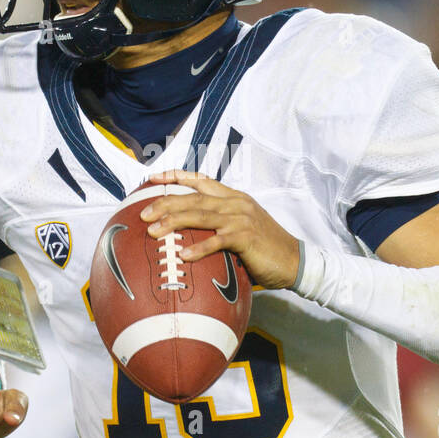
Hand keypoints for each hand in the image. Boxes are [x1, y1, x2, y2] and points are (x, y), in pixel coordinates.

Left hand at [140, 168, 300, 289]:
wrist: (295, 261)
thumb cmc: (265, 248)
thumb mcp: (241, 229)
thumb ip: (219, 225)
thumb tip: (190, 236)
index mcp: (233, 197)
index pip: (200, 180)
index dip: (175, 177)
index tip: (152, 179)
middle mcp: (235, 203)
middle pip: (193, 198)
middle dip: (165, 203)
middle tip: (142, 214)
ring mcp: (241, 218)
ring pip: (200, 215)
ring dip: (173, 223)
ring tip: (153, 231)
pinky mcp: (246, 237)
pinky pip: (217, 241)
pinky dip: (199, 248)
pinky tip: (183, 256)